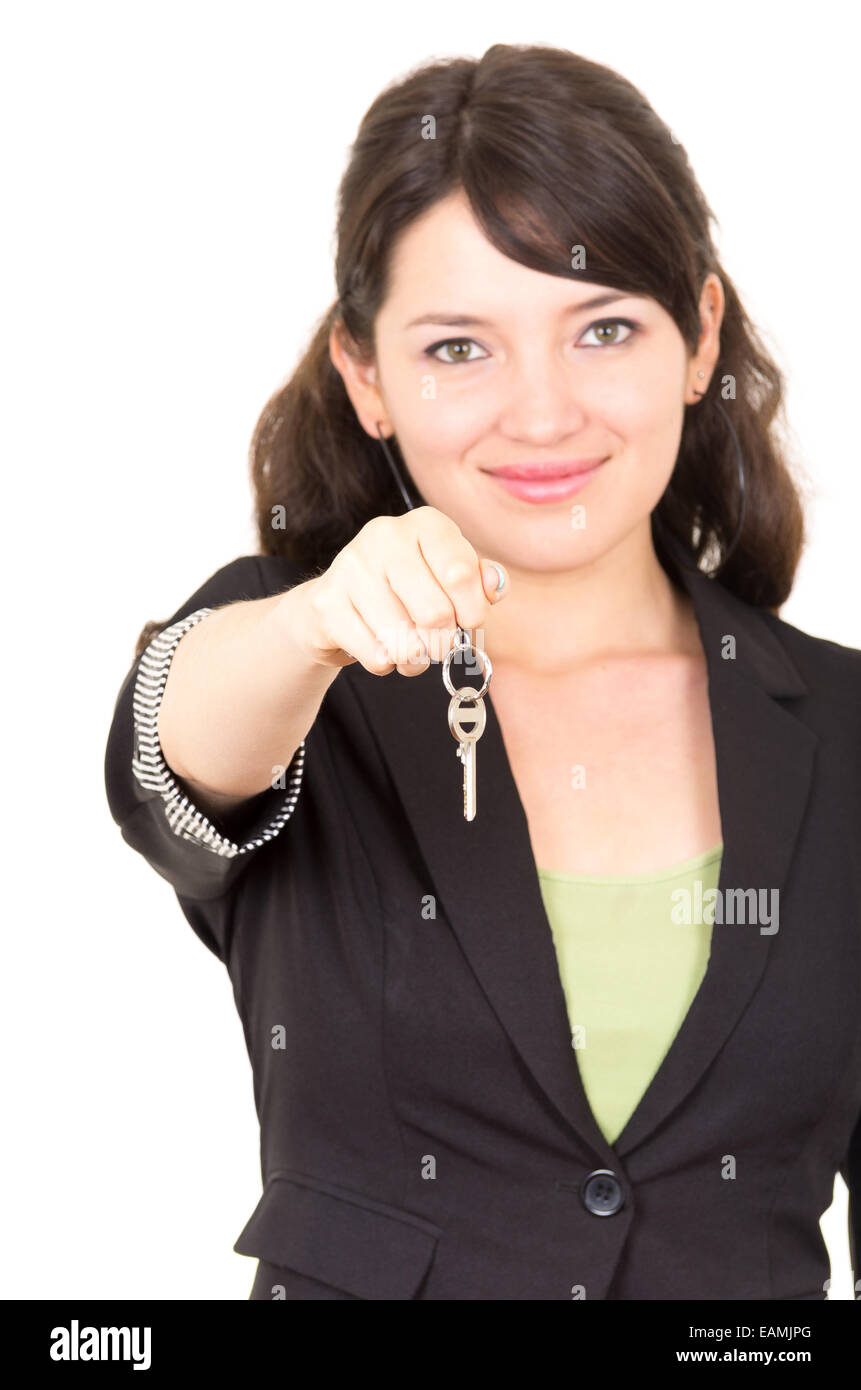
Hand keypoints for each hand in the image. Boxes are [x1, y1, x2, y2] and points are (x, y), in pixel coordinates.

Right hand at [285, 506, 507, 674]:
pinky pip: (377, 656)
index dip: (473, 612)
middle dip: (445, 642)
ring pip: (405, 641)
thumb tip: (495, 586)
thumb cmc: (409, 591)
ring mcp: (351, 567)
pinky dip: (387, 664)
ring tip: (412, 649)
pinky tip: (381, 646)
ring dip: (417, 660)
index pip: (461, 574)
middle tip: (439, 642)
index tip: (468, 620)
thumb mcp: (451, 579)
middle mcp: (385, 535)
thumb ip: (481, 582)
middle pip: (435, 614)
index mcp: (425, 523)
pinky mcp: (326, 603)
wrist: (338, 603)